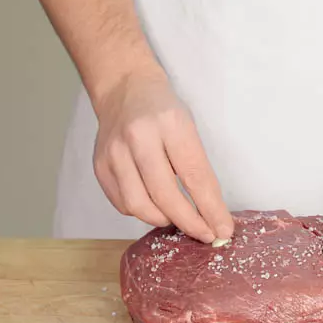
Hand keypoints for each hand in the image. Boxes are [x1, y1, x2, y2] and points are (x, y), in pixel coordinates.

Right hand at [93, 70, 233, 242]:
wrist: (124, 89)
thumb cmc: (163, 111)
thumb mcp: (189, 128)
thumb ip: (199, 169)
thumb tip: (212, 215)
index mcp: (170, 123)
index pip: (194, 176)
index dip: (210, 209)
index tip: (223, 229)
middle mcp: (138, 137)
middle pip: (164, 195)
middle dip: (189, 222)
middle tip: (204, 234)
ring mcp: (114, 152)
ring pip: (139, 205)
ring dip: (163, 219)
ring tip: (176, 217)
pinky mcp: (99, 166)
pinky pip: (123, 204)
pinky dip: (142, 211)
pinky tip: (153, 204)